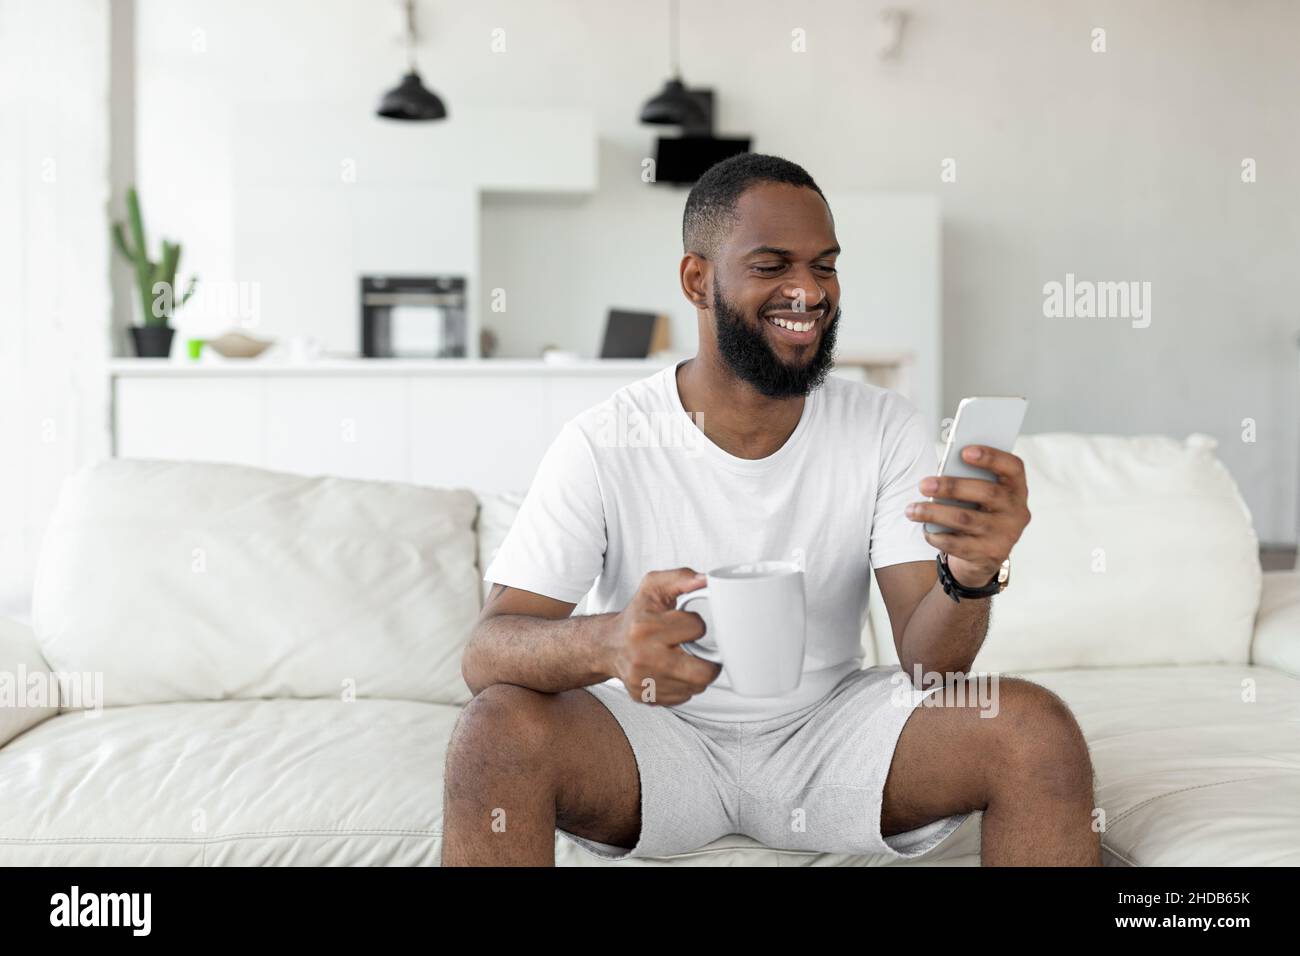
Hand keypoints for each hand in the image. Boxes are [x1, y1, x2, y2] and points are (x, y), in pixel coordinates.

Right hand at [607, 568, 722, 705]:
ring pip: (695, 687)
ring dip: (696, 674)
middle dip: (709, 662)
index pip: (697, 629)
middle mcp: (643, 658)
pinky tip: (674, 672)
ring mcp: (644, 682)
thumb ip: (681, 577)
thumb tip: (705, 580)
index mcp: (645, 627)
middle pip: (702, 673)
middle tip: (702, 652)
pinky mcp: (646, 697)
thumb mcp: (654, 587)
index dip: (697, 625)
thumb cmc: (636, 616)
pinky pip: (682, 697)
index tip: (688, 624)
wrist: (608, 645)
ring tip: (685, 659)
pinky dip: (683, 686)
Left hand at [904, 445, 1030, 588]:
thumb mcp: (982, 495)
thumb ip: (971, 480)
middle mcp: (1016, 511)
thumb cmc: (979, 512)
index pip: (1013, 467)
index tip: (965, 452)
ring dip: (934, 513)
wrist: (986, 555)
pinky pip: (957, 544)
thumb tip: (942, 471)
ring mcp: (1005, 534)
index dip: (991, 457)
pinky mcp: (989, 555)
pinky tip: (925, 529)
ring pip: (965, 519)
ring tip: (912, 509)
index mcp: (1016, 488)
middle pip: (986, 493)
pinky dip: (937, 535)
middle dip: (951, 487)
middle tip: (924, 484)